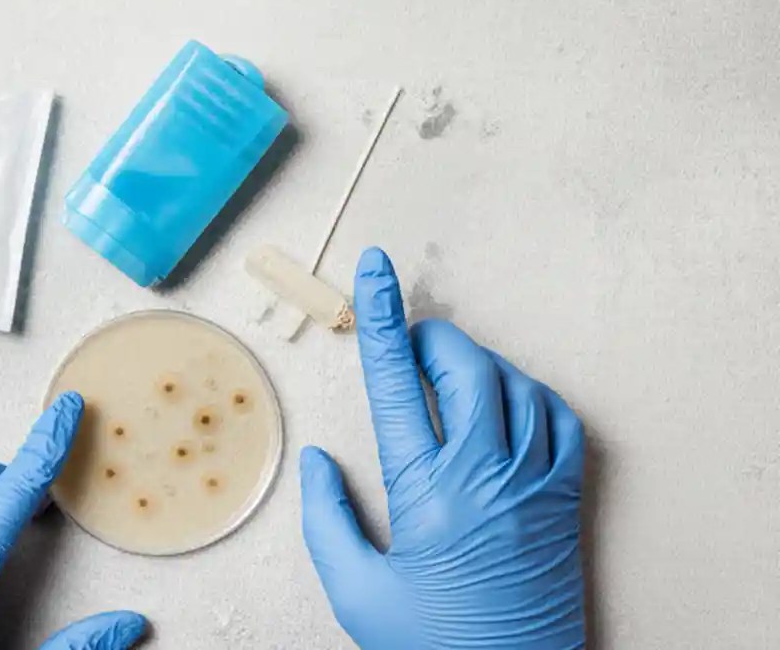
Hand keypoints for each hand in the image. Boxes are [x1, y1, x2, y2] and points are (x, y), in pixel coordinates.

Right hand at [301, 248, 585, 648]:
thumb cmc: (433, 645)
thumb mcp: (358, 591)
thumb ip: (328, 519)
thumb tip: (315, 461)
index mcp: (427, 490)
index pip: (395, 380)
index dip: (380, 317)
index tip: (375, 268)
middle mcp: (485, 473)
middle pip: (465, 367)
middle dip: (432, 338)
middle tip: (409, 343)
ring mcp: (534, 483)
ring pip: (515, 385)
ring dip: (479, 365)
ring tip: (449, 376)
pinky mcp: (565, 500)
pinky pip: (561, 422)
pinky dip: (533, 397)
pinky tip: (510, 404)